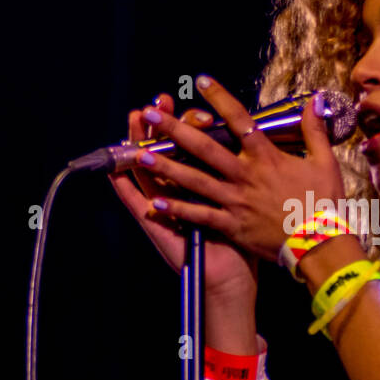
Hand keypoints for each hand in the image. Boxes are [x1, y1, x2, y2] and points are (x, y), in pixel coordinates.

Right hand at [108, 93, 258, 296]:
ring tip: (134, 118)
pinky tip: (113, 168)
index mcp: (208, 181)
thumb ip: (257, 173)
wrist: (231, 278)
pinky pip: (135, 202)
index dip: (196, 120)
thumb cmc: (245, 242)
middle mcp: (184, 189)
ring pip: (149, 167)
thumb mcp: (251, 201)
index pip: (198, 141)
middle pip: (170, 146)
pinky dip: (123, 187)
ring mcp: (167, 204)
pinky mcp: (156, 223)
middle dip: (164, 122)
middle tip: (161, 100)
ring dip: (139, 142)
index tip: (203, 100)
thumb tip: (267, 145)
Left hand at [124, 75, 349, 264]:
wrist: (322, 245)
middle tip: (151, 115)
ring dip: (166, 167)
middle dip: (175, 130)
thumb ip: (315, 130)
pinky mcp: (232, 225)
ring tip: (141, 155)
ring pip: (194, 180)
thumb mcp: (325, 162)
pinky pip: (199, 216)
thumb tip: (314, 100)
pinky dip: (177, 210)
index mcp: (266, 157)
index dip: (220, 98)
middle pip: (204, 148)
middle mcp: (245, 175)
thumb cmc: (325, 204)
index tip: (202, 80)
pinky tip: (154, 203)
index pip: (239, 120)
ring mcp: (236, 201)